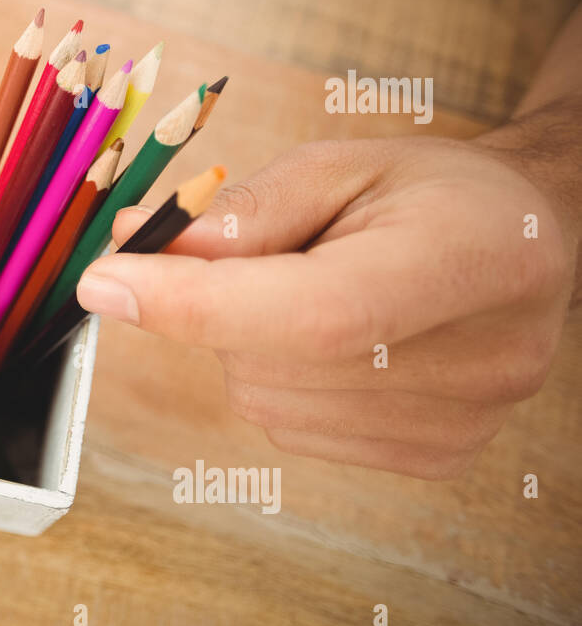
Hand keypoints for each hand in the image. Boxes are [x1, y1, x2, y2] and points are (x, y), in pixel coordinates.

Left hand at [77, 135, 577, 478]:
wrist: (520, 241)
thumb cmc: (425, 192)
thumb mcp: (335, 166)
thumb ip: (239, 215)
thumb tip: (131, 255)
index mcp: (474, 257)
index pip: (313, 312)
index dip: (196, 305)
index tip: (105, 282)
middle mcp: (485, 358)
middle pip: (275, 361)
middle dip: (221, 307)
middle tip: (266, 256)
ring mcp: (464, 424)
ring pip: (267, 401)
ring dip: (251, 346)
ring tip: (320, 290)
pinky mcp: (437, 458)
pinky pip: (291, 429)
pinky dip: (281, 381)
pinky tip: (336, 341)